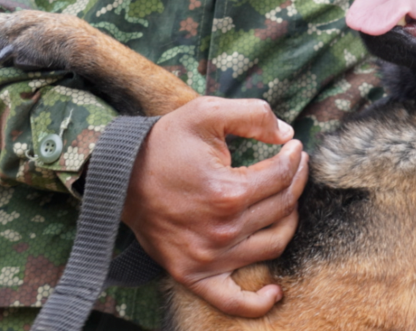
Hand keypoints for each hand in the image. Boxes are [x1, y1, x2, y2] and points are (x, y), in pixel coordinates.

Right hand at [122, 97, 307, 317]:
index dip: (294, 158)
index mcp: (228, 192)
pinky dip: (259, 302)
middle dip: (296, 181)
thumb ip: (253, 115)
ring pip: (273, 245)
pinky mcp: (194, 275)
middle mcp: (223, 230)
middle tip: (295, 165)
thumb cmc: (163, 143)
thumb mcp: (205, 112)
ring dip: (289, 221)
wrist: (119, 176)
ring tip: (286, 200)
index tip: (294, 147)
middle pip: (282, 208)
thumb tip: (287, 133)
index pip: (281, 177)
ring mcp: (209, 257)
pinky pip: (233, 300)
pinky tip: (276, 290)